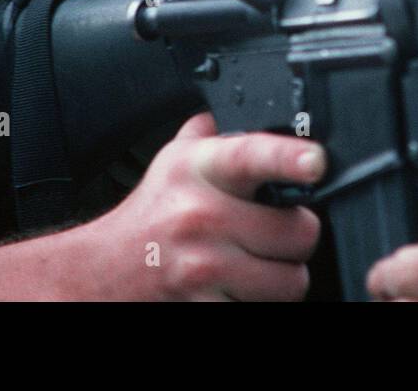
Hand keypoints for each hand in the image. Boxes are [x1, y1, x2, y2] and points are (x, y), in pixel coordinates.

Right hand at [85, 111, 324, 300]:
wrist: (102, 272)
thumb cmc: (151, 214)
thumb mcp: (174, 160)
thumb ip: (217, 132)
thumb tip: (265, 109)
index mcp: (198, 170)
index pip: (250, 157)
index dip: (288, 158)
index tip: (316, 160)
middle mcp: (200, 216)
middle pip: (298, 232)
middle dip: (296, 235)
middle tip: (275, 232)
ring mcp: (203, 268)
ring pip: (292, 280)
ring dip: (282, 276)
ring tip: (254, 262)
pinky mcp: (205, 308)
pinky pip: (264, 307)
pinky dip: (257, 301)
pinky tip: (233, 286)